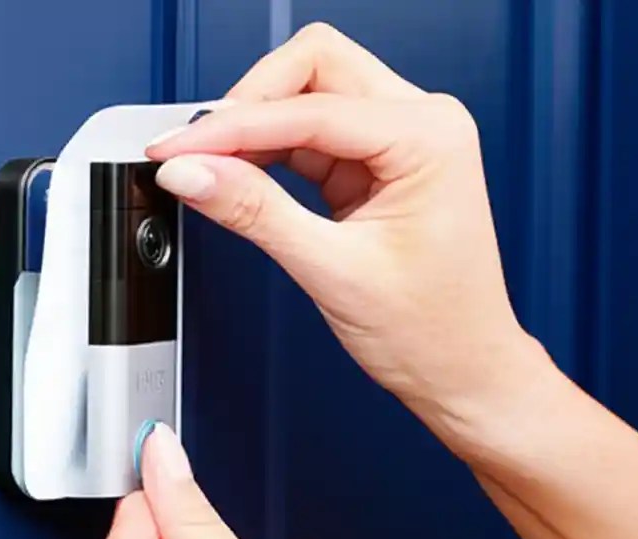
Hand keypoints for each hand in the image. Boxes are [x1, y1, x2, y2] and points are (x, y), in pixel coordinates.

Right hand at [146, 23, 555, 459]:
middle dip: (247, 103)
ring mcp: (398, 138)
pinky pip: (307, 132)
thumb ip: (254, 212)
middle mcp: (422, 122)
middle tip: (194, 150)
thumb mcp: (331, 270)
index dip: (231, 127)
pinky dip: (266, 150)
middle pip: (312, 67)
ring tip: (207, 169)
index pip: (309, 107)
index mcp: (430, 137)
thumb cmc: (432, 329)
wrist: (462, 371)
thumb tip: (191, 171)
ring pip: (305, 93)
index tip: (176, 149)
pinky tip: (236, 175)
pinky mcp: (373, 161)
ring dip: (252, 128)